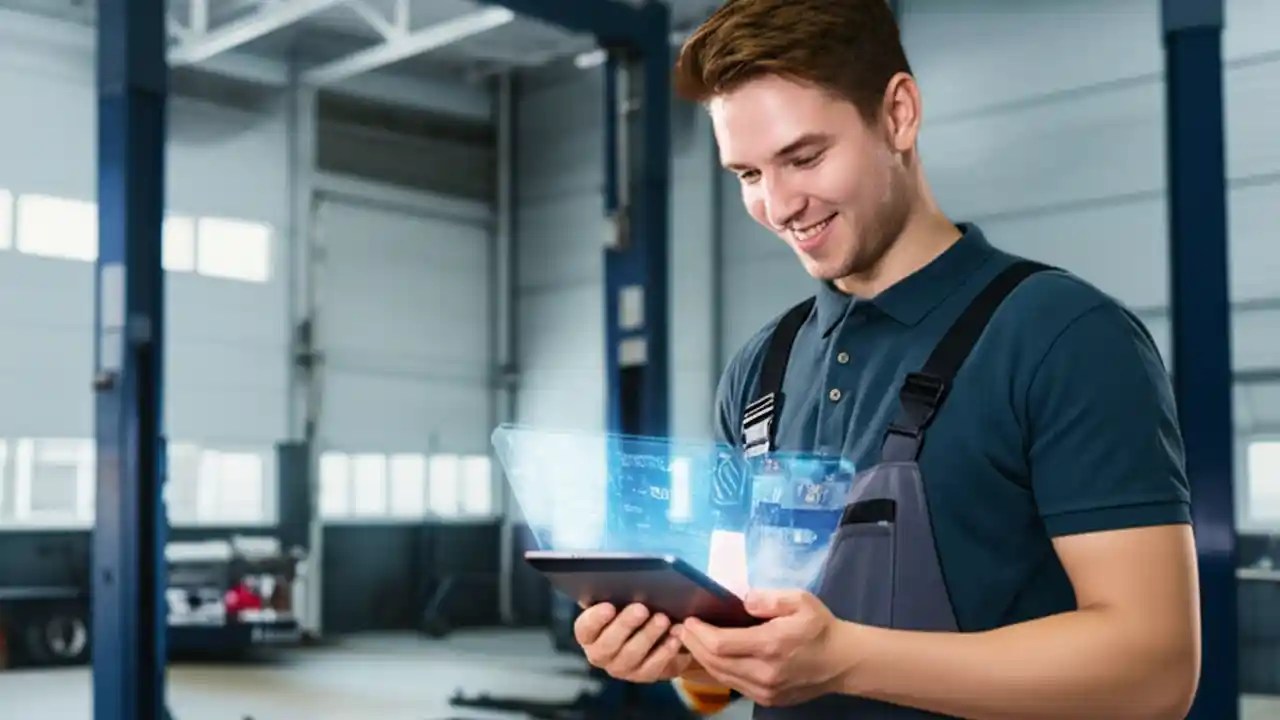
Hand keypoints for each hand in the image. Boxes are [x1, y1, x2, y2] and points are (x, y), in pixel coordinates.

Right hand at [574, 602, 692, 682]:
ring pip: (632, 656)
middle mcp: (600, 654)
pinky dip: (666, 650)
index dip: (595, 619)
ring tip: (663, 619)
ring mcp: (621, 668)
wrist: (653, 631)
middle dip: (625, 625)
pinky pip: (653, 667)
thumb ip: (618, 594)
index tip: (609, 606)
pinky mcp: (643, 675)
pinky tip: (675, 635)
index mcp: (589, 633)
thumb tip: (626, 582)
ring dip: (648, 636)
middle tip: (641, 609)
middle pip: (608, 645)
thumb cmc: (630, 608)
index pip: (585, 628)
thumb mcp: (621, 600)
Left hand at [672, 589, 851, 706]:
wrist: (843, 661)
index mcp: (771, 645)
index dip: (700, 633)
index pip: (721, 644)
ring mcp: (764, 690)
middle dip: (693, 644)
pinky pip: (732, 685)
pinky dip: (716, 671)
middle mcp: (764, 672)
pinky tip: (709, 657)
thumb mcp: (801, 601)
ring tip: (690, 641)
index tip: (689, 620)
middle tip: (682, 628)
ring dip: (700, 659)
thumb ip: (771, 598)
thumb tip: (744, 601)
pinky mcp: (766, 699)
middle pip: (715, 662)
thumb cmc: (819, 627)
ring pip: (720, 676)